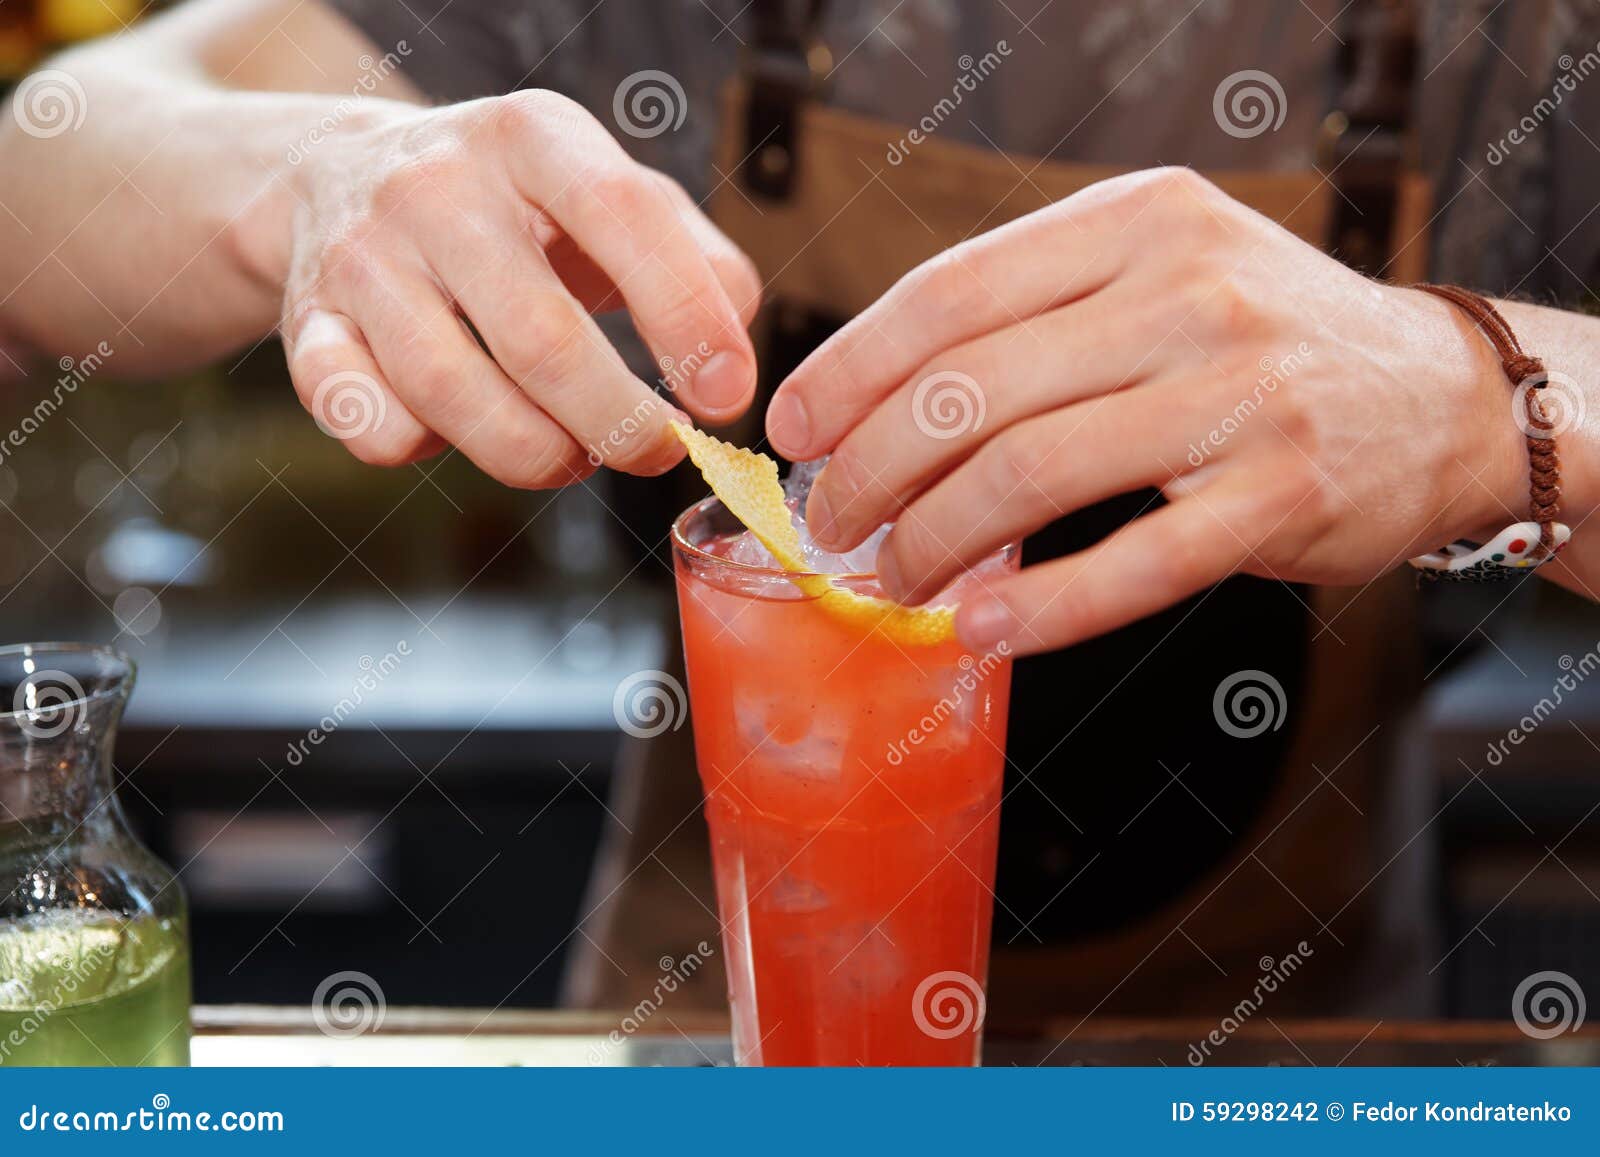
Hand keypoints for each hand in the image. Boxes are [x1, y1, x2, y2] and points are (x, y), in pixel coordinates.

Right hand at [273, 89, 760, 485]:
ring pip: (452, 395)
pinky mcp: (310, 326)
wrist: (338, 178)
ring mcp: (362, 256)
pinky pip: (368, 423)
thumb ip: (697, 261)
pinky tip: (458, 432)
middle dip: (618, 421)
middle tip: (657, 451)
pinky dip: (422, 450)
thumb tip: (733, 361)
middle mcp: (436, 186)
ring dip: (534, 454)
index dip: (685, 314)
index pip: (622, 214)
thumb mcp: (608, 193)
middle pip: (541, 337)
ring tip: (573, 456)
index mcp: (531, 136)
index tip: (725, 393)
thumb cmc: (511, 207)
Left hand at [766, 167, 1535, 654]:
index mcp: (1134, 223)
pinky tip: (981, 628)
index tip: (793, 429)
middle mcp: (1187, 293)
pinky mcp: (1279, 498)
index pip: (948, 294)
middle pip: (968, 392)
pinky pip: (1129, 565)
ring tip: (892, 577)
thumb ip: (1035, 311)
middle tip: (832, 523)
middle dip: (870, 470)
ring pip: (1027, 476)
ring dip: (932, 542)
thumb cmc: (1260, 340)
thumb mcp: (1156, 271)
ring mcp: (1238, 396)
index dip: (848, 369)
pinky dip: (1040, 608)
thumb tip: (874, 396)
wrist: (1439, 396)